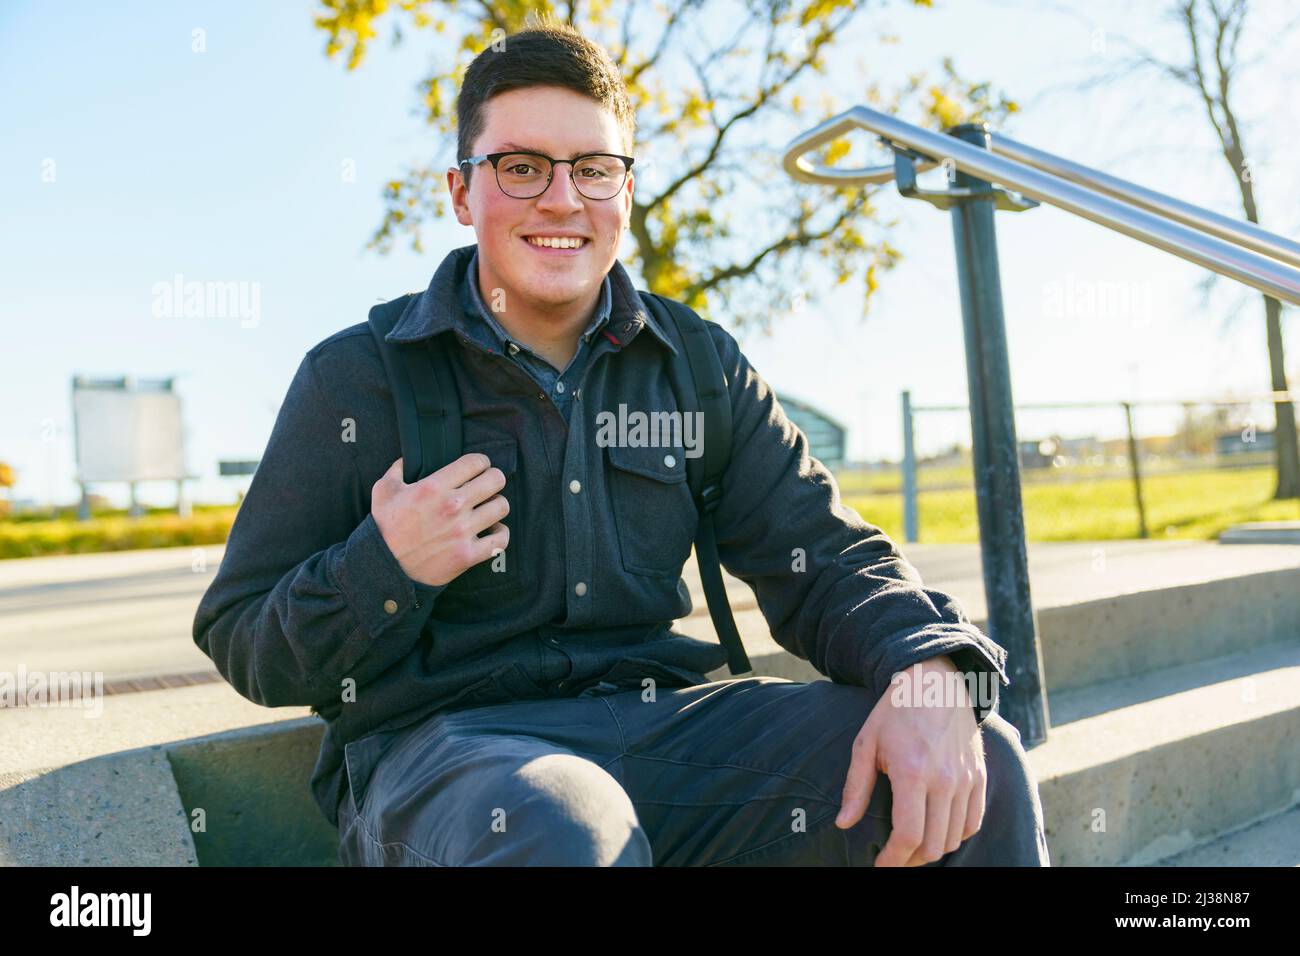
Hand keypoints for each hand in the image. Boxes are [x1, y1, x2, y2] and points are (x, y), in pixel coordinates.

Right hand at [371, 454, 509, 587]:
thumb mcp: (383, 490)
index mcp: (434, 487)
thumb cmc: (384, 528)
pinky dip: (501, 534)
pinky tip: (492, 531)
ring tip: (488, 508)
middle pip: (496, 480)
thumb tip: (408, 458)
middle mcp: (452, 506)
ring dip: (497, 505)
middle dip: (494, 479)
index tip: (479, 467)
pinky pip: (501, 540)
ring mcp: (462, 531)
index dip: (481, 462)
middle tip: (488, 486)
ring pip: (502, 507)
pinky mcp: (468, 555)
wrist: (384, 567)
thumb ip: (398, 469)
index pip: (475, 462)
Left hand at [834, 654, 986, 866]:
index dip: (893, 860)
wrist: (934, 681)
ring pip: (955, 838)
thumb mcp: (866, 743)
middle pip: (934, 845)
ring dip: (933, 851)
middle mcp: (945, 780)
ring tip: (912, 847)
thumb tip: (843, 824)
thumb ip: (856, 787)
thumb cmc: (895, 711)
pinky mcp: (980, 776)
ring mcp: (966, 779)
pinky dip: (957, 835)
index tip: (881, 866)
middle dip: (910, 860)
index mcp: (913, 773)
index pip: (908, 836)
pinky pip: (973, 821)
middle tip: (894, 858)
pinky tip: (938, 832)